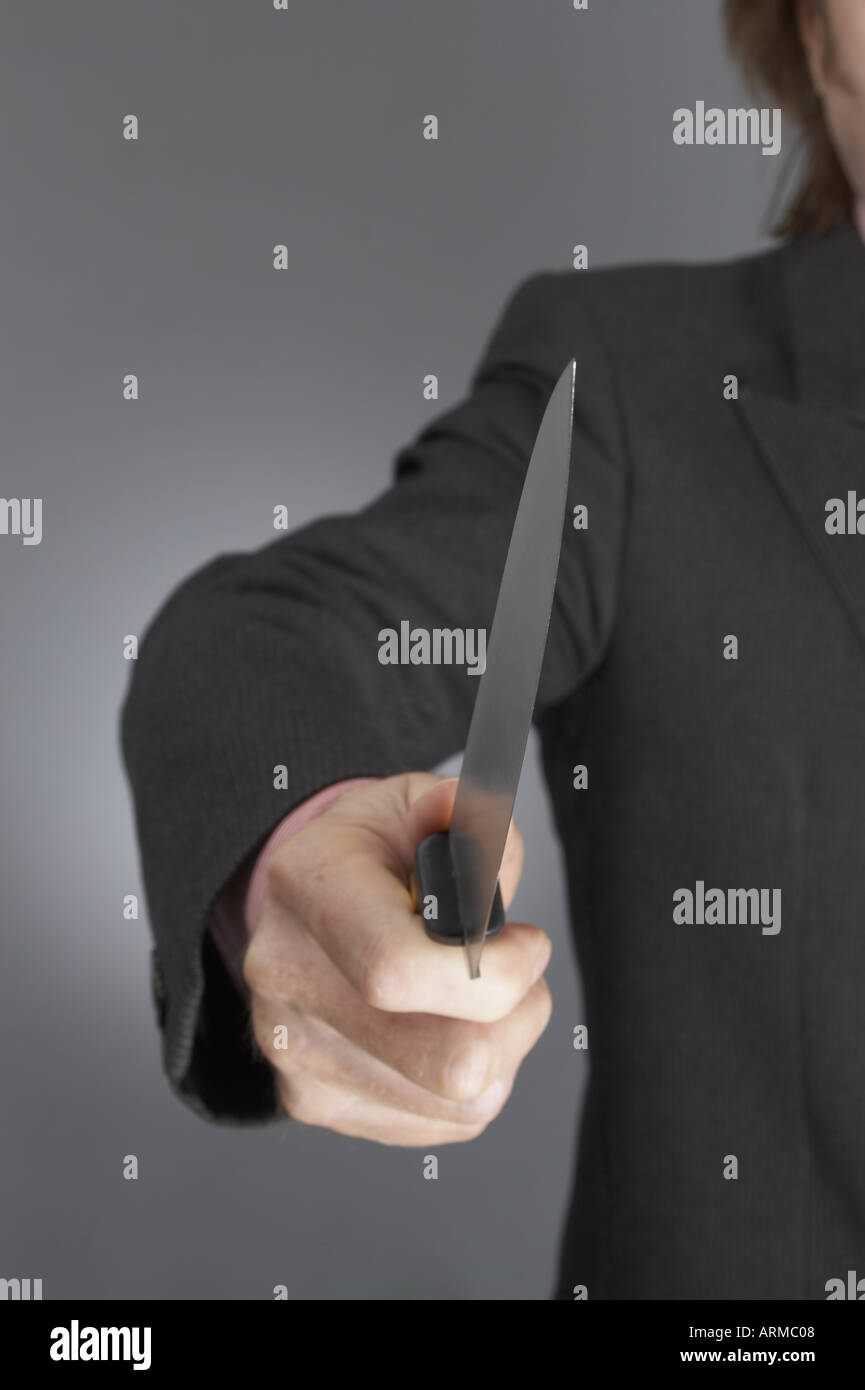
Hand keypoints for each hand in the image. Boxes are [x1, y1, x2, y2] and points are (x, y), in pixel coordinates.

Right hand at [242, 773, 551, 1144]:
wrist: (307, 901)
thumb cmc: (377, 853)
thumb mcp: (423, 804)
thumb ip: (470, 816)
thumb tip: (481, 840)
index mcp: (306, 886)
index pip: (398, 971)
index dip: (493, 974)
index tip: (527, 944)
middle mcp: (285, 975)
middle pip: (447, 1061)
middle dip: (515, 1016)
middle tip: (515, 967)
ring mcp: (292, 1051)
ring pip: (460, 1100)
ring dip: (504, 1046)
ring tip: (485, 992)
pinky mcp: (316, 1101)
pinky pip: (446, 1123)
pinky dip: (477, 1080)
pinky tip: (454, 1026)